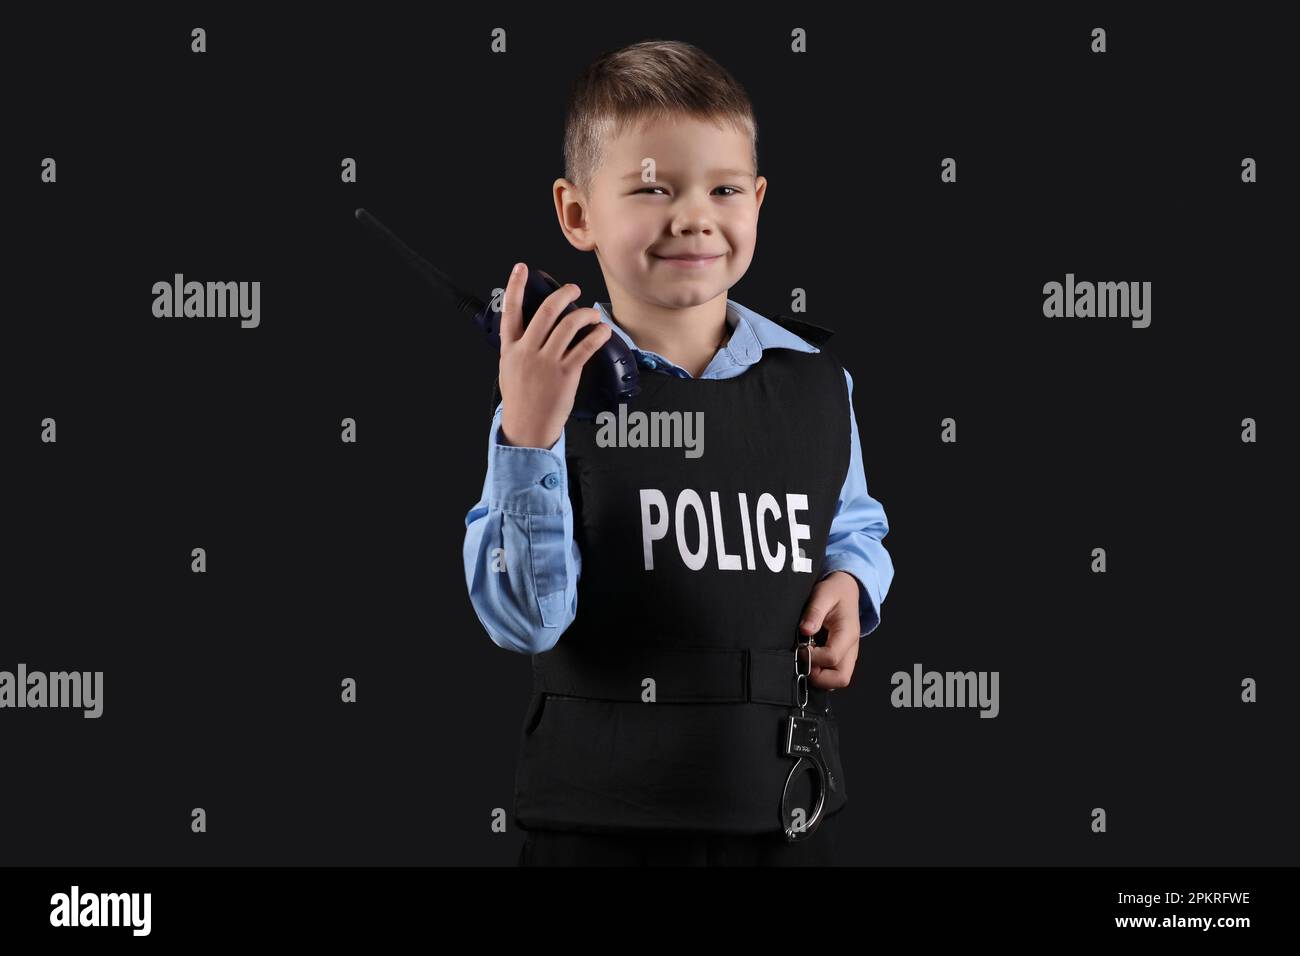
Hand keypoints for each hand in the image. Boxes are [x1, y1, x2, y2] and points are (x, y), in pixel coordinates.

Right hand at [497, 263, 611, 448]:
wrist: (527, 427)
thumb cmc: (520, 399)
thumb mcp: (509, 369)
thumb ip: (518, 348)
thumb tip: (529, 331)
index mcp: (511, 348)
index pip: (510, 310)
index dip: (515, 286)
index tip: (522, 268)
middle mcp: (527, 351)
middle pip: (546, 311)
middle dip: (563, 294)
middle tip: (573, 289)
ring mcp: (546, 362)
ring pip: (568, 325)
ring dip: (584, 313)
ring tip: (591, 312)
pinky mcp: (565, 374)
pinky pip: (584, 347)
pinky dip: (596, 335)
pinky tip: (602, 331)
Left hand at [798, 570, 859, 689]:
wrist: (847, 590)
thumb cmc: (835, 592)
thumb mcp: (823, 594)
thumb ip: (814, 612)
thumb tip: (805, 630)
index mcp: (848, 633)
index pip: (832, 657)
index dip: (812, 657)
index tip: (800, 647)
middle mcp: (852, 648)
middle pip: (841, 678)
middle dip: (819, 676)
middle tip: (804, 660)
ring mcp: (849, 655)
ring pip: (838, 680)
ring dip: (820, 676)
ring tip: (807, 657)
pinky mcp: (843, 657)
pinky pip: (834, 674)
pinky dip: (822, 673)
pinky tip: (811, 657)